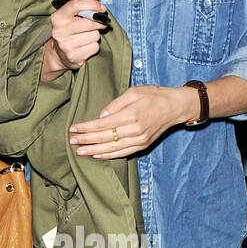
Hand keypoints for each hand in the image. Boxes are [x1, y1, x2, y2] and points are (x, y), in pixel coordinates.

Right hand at [40, 0, 106, 82]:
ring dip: (96, 35)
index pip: (77, 4)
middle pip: (88, 22)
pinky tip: (87, 45)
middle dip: (99, 22)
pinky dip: (94, 45)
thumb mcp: (72, 14)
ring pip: (94, 35)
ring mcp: (66, 46)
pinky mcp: (74, 57)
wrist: (58, 54)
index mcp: (57, 17)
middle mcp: (59, 32)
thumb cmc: (68, 29)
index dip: (93, 4)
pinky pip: (94, 47)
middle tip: (100, 22)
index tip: (102, 8)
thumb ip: (83, 1)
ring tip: (89, 35)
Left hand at [69, 83, 192, 158]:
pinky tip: (97, 156)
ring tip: (80, 151)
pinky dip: (108, 156)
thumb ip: (116, 103)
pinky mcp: (142, 145)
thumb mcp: (134, 91)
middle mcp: (135, 130)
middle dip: (86, 140)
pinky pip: (122, 153)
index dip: (86, 127)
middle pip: (104, 138)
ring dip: (94, 151)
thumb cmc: (154, 95)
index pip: (102, 124)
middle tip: (71, 140)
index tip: (73, 128)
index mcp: (131, 115)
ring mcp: (139, 140)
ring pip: (112, 149)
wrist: (175, 107)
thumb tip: (101, 115)